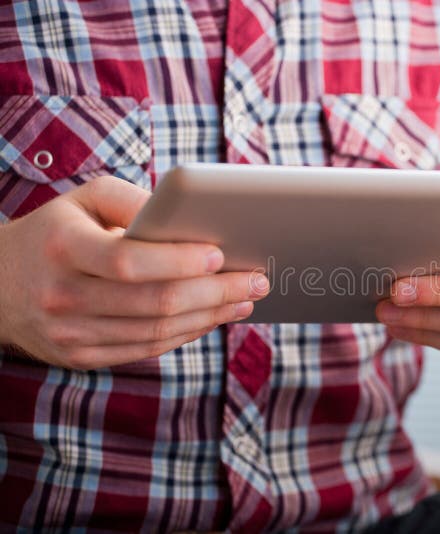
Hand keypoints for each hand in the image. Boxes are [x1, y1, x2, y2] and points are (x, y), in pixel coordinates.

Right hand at [0, 176, 268, 369]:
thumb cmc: (55, 231)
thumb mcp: (83, 199)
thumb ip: (133, 200)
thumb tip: (188, 217)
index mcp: (62, 248)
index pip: (129, 262)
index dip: (179, 262)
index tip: (222, 255)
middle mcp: (62, 295)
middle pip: (154, 303)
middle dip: (215, 292)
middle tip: (257, 280)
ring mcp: (69, 334)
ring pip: (156, 332)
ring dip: (210, 317)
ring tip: (246, 299)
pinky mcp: (80, 357)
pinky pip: (146, 349)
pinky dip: (186, 334)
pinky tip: (214, 317)